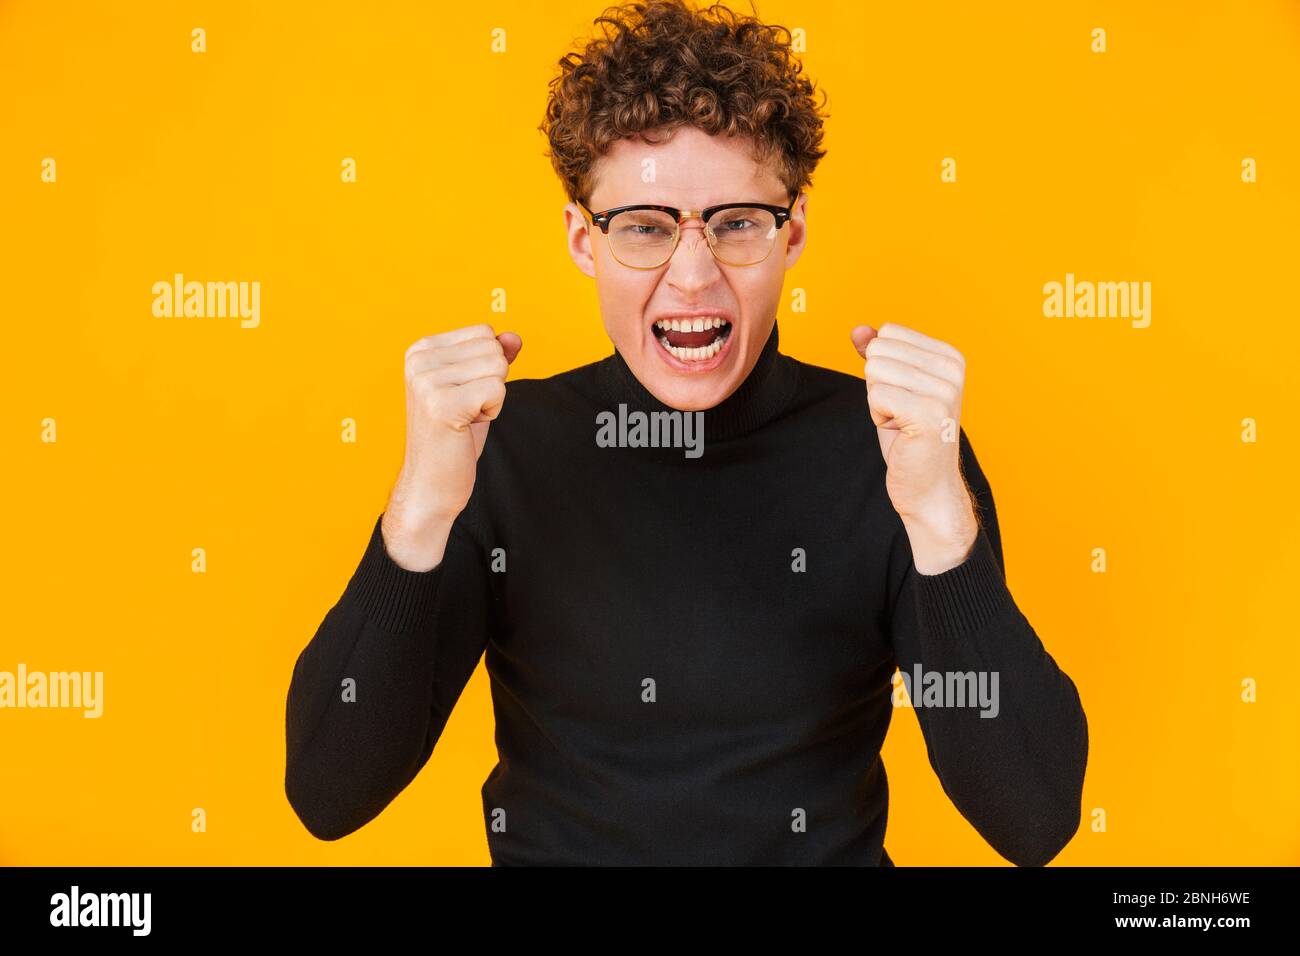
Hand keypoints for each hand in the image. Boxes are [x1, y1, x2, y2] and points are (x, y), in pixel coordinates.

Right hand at [383, 324, 522, 569]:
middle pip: (493, 348)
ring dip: (492, 398)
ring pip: (498, 367)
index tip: (464, 394)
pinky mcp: (442, 404)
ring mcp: (427, 381)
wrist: (430, 484)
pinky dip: (493, 412)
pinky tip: (467, 427)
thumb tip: (514, 337)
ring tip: (465, 418)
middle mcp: (419, 360)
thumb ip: (492, 358)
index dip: (487, 367)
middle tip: (465, 410)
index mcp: (420, 349)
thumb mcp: (474, 388)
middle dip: (492, 382)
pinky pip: (497, 390)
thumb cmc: (453, 437)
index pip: (484, 333)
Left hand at [851, 322, 977, 573]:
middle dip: (878, 386)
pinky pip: (877, 395)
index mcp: (950, 356)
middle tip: (901, 413)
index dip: (884, 369)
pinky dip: (879, 417)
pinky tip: (901, 433)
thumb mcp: (892, 387)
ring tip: (902, 423)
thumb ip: (877, 354)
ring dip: (878, 403)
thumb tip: (858, 330)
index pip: (887, 334)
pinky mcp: (929, 412)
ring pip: (875, 372)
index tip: (904, 398)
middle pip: (879, 351)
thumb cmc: (910, 438)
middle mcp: (953, 369)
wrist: (928, 486)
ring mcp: (944, 391)